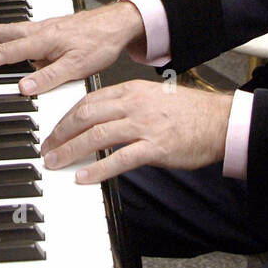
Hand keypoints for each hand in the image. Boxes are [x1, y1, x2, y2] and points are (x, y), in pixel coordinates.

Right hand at [0, 1, 145, 93]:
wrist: (118, 23)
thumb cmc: (101, 42)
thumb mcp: (77, 66)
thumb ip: (49, 77)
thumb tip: (24, 87)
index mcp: (42, 40)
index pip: (4, 52)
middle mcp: (39, 30)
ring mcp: (44, 27)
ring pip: (8, 29)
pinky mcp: (51, 27)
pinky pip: (19, 28)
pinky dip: (4, 34)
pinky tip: (6, 40)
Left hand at [41, 79, 233, 183]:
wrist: (220, 121)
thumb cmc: (190, 113)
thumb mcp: (152, 99)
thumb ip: (127, 106)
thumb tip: (100, 121)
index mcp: (132, 90)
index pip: (89, 100)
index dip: (66, 117)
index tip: (54, 130)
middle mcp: (134, 104)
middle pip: (86, 116)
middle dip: (61, 133)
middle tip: (47, 148)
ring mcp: (144, 125)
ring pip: (97, 135)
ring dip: (71, 150)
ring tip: (55, 162)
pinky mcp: (155, 147)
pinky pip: (120, 158)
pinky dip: (98, 169)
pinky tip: (83, 177)